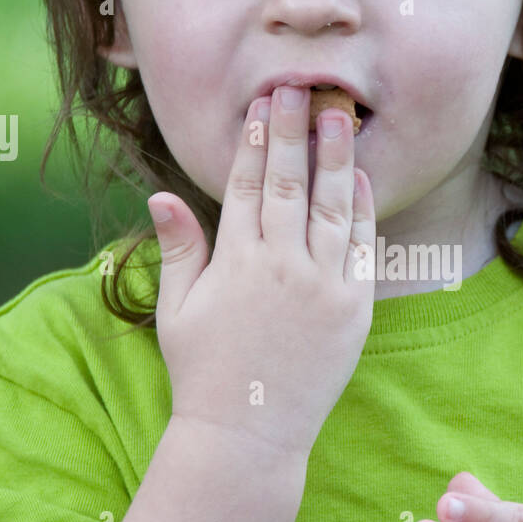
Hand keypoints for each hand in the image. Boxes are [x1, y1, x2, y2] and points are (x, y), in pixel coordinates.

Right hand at [147, 86, 375, 459]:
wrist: (247, 434)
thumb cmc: (204, 371)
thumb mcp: (178, 309)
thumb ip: (180, 248)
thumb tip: (161, 194)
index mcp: (236, 261)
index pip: (248, 184)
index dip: (256, 140)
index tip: (263, 104)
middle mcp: (281, 266)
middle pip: (290, 182)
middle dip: (295, 130)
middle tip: (301, 87)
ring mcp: (322, 287)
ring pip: (330, 206)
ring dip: (335, 156)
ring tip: (340, 115)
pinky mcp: (354, 310)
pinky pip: (360, 248)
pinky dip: (361, 209)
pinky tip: (361, 176)